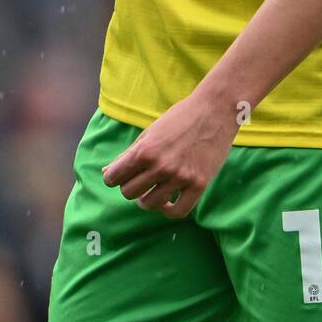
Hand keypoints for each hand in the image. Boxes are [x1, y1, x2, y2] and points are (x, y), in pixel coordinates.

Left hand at [102, 93, 237, 217]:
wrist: (215, 110)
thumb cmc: (180, 117)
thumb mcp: (150, 132)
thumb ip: (129, 154)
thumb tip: (106, 172)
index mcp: (145, 150)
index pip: (113, 177)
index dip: (113, 177)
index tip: (119, 176)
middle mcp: (161, 166)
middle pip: (129, 193)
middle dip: (130, 187)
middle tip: (140, 180)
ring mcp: (180, 177)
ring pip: (149, 204)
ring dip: (147, 199)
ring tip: (152, 190)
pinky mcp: (199, 185)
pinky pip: (177, 212)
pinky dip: (168, 210)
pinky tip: (167, 202)